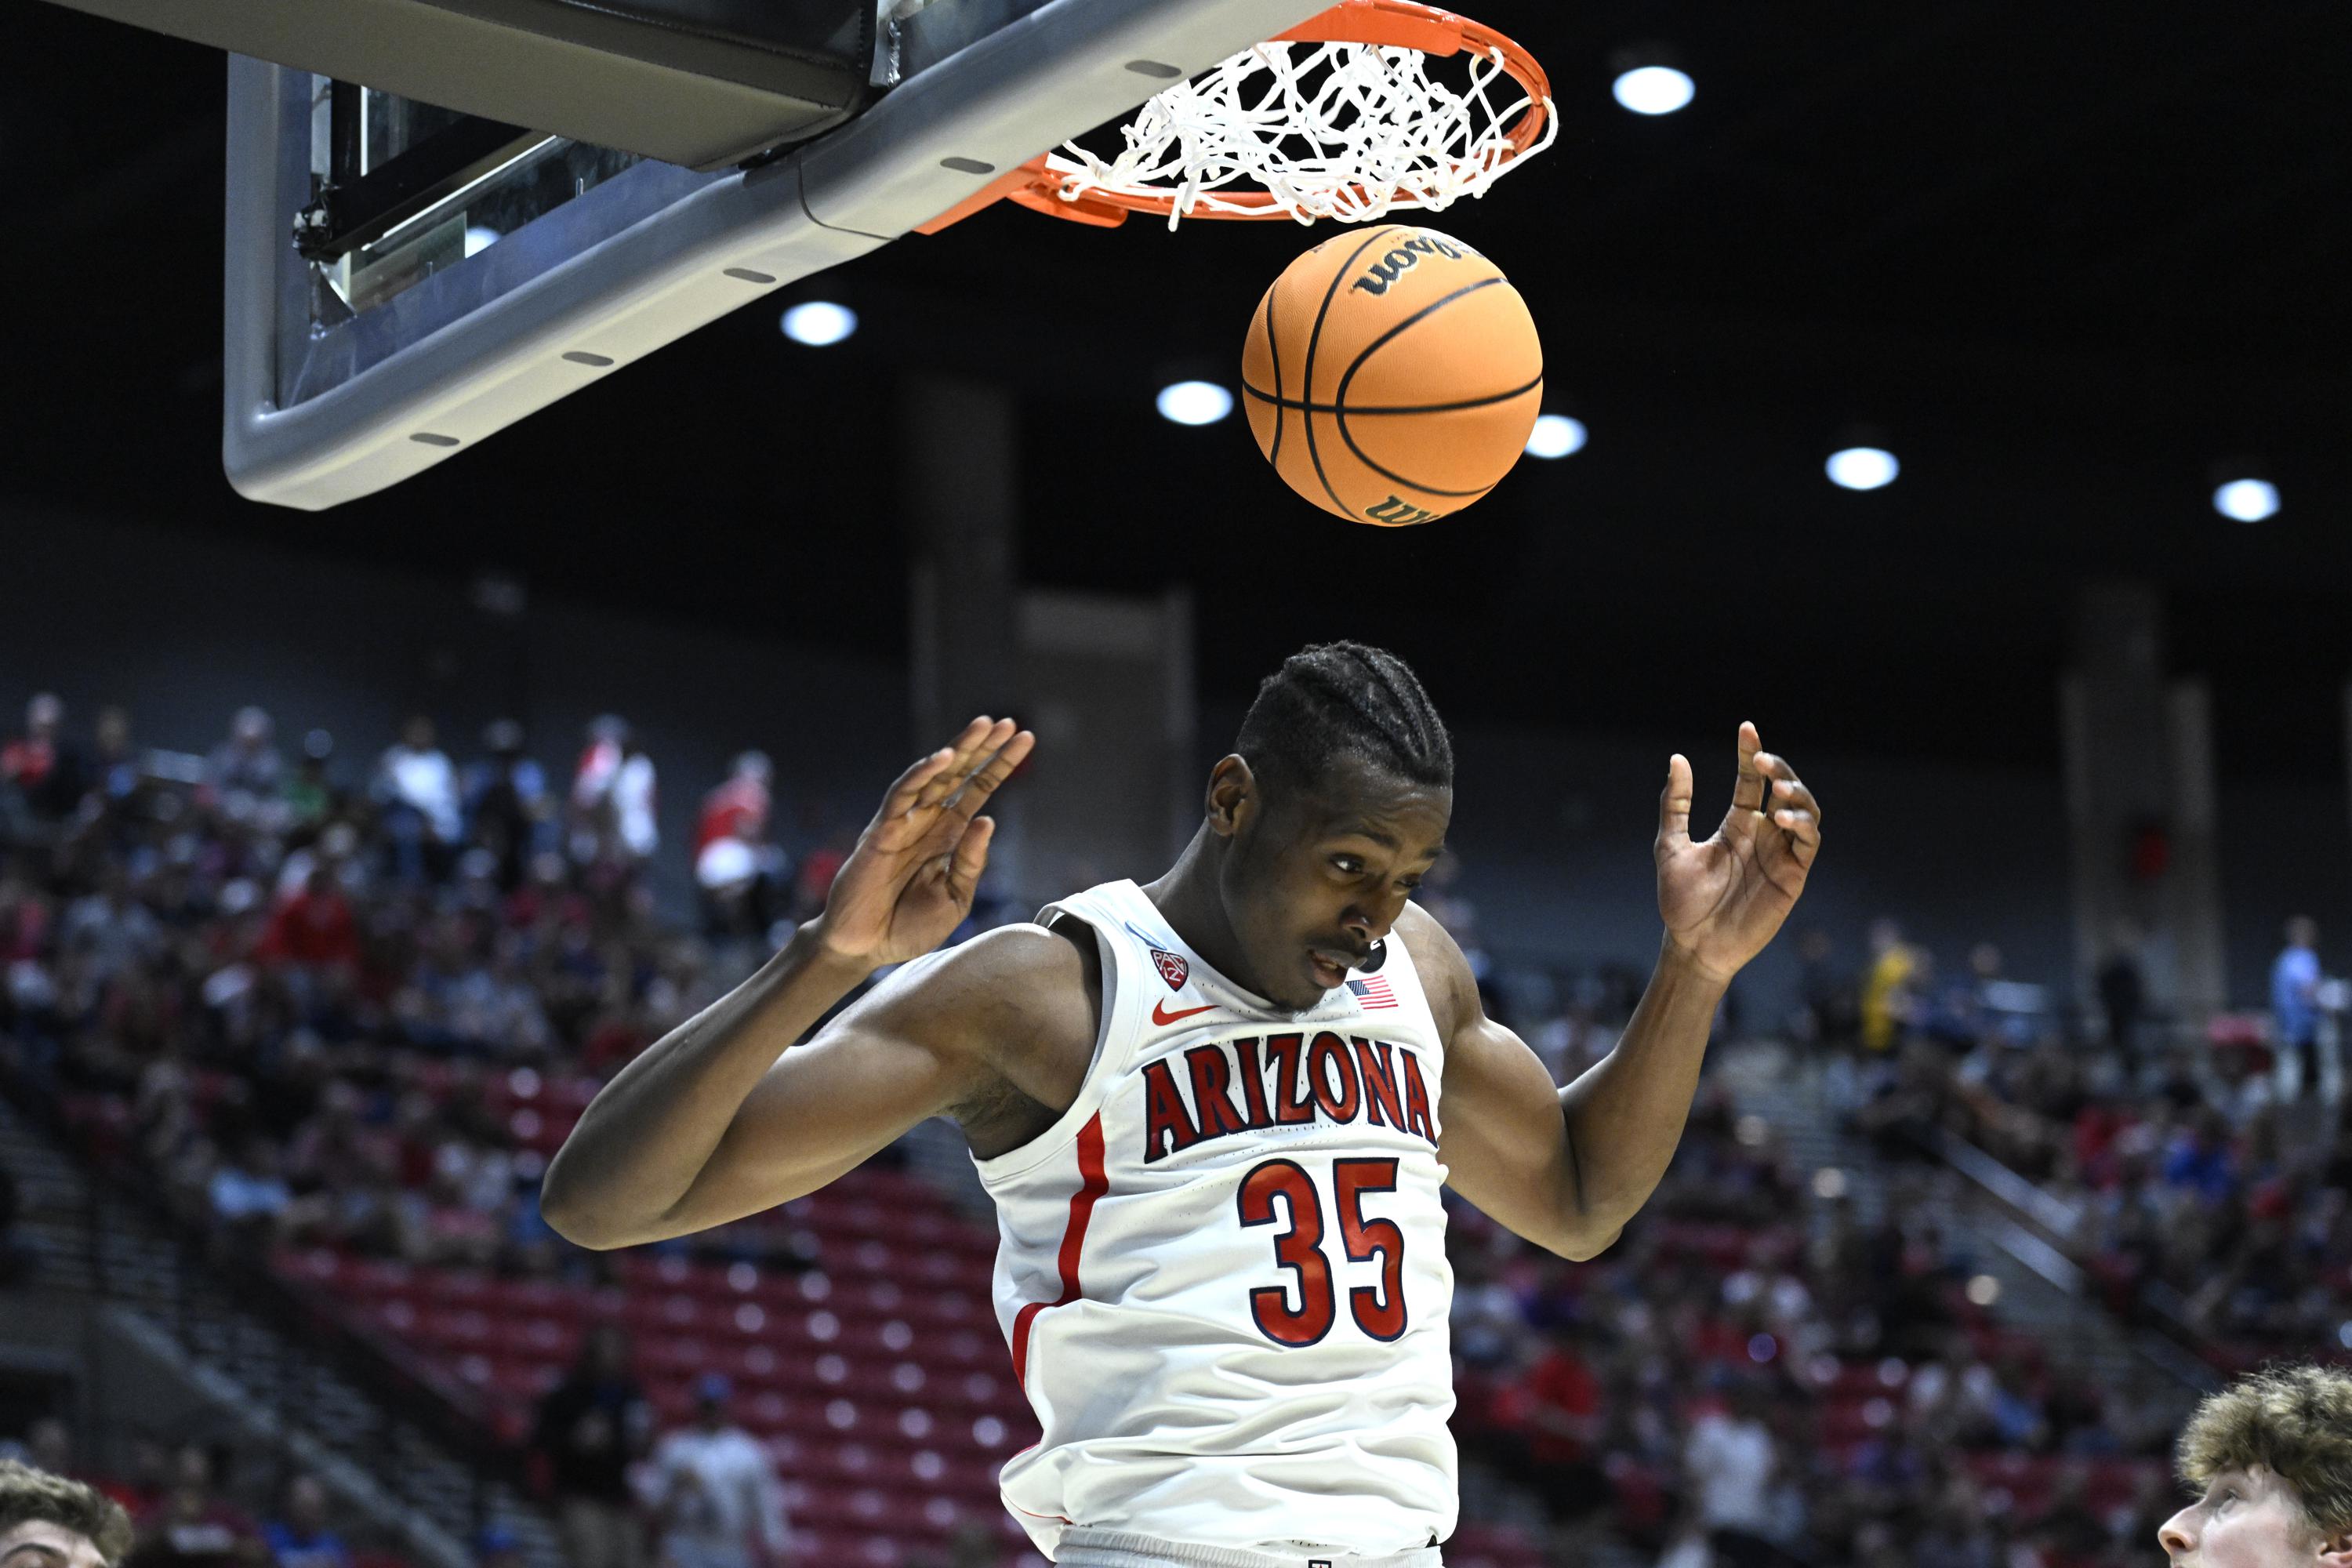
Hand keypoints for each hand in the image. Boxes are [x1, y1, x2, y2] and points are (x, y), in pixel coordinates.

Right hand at [810, 717, 1033, 968]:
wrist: (866, 948)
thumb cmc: (910, 926)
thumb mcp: (955, 898)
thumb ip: (970, 863)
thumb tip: (987, 820)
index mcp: (950, 835)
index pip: (979, 789)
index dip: (1000, 764)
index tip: (1026, 739)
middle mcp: (929, 821)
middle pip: (960, 774)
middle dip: (984, 747)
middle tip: (1009, 723)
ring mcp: (905, 823)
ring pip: (934, 775)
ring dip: (958, 749)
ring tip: (984, 726)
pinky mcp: (882, 831)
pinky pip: (902, 795)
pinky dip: (920, 775)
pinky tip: (943, 758)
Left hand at [1655, 721, 1821, 983]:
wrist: (1693, 945)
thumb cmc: (1681, 901)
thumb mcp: (1670, 845)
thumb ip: (1675, 804)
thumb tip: (1677, 758)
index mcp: (1736, 825)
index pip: (1751, 781)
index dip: (1751, 754)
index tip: (1746, 728)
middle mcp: (1762, 835)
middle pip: (1784, 790)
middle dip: (1779, 769)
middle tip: (1763, 760)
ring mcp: (1780, 855)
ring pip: (1805, 813)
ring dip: (1798, 794)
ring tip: (1779, 788)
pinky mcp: (1792, 877)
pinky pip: (1808, 845)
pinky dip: (1803, 826)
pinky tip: (1784, 818)